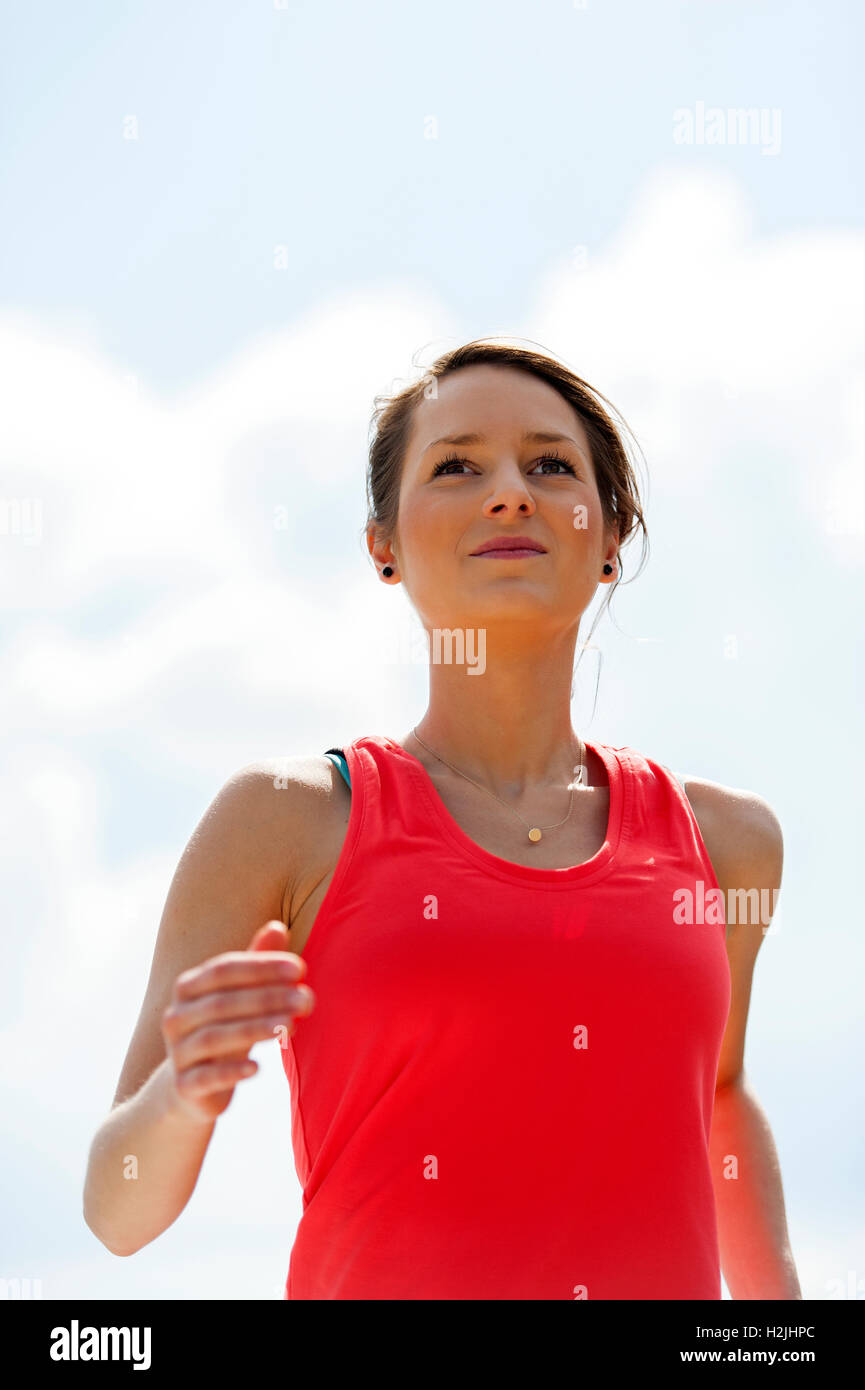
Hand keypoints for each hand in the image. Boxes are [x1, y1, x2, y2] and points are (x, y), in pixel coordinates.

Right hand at [160, 921, 314, 1122]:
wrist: (190, 1088)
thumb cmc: (223, 1030)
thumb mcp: (239, 997)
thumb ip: (256, 964)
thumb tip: (278, 927)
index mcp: (189, 987)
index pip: (224, 969)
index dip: (261, 966)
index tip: (299, 968)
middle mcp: (176, 1016)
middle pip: (223, 1002)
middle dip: (267, 998)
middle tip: (306, 1000)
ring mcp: (177, 1052)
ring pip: (213, 1037)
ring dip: (255, 1029)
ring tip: (291, 1026)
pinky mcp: (183, 1087)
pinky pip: (203, 1077)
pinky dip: (229, 1072)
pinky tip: (258, 1068)